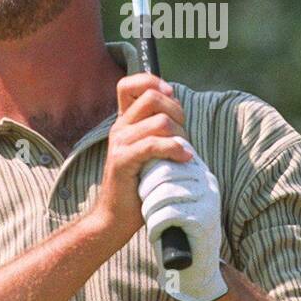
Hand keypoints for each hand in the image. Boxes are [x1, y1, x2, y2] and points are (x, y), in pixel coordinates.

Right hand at [92, 73, 192, 249]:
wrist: (116, 217)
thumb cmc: (139, 185)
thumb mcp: (149, 151)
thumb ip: (158, 129)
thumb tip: (178, 110)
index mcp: (124, 121)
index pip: (130, 83)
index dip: (154, 82)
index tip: (170, 98)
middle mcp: (119, 127)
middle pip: (152, 96)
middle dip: (177, 112)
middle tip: (182, 136)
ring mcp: (119, 143)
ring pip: (160, 121)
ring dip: (180, 136)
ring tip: (183, 153)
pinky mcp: (123, 161)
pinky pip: (154, 144)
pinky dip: (175, 149)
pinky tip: (184, 158)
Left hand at [139, 149, 226, 300]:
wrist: (192, 270)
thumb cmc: (174, 230)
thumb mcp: (170, 195)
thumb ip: (163, 173)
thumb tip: (143, 151)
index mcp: (200, 171)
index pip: (171, 150)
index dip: (150, 165)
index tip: (141, 182)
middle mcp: (208, 182)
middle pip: (165, 170)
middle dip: (146, 187)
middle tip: (143, 203)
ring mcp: (208, 200)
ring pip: (164, 191)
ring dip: (149, 207)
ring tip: (149, 219)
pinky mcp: (203, 220)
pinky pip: (168, 213)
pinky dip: (154, 225)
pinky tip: (155, 234)